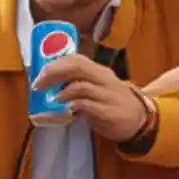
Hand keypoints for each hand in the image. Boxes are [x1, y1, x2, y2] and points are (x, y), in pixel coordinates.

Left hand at [32, 54, 146, 141]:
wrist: (140, 120)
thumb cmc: (112, 102)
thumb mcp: (96, 88)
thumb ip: (77, 84)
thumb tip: (49, 84)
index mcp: (98, 71)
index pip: (76, 58)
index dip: (55, 63)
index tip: (39, 73)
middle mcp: (104, 79)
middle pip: (77, 66)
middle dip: (53, 73)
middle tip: (38, 84)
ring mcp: (108, 95)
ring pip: (81, 85)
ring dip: (61, 91)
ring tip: (50, 99)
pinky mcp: (109, 112)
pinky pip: (88, 105)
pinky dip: (73, 105)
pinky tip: (66, 109)